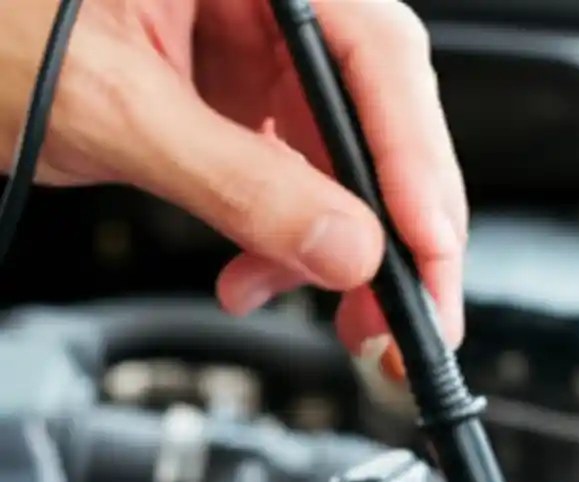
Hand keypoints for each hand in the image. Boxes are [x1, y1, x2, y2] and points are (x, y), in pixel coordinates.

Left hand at [0, 0, 467, 367]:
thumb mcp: (113, 107)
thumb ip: (238, 180)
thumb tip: (347, 248)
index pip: (376, 53)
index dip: (415, 157)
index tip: (427, 247)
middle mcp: (272, 1)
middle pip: (379, 111)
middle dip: (397, 223)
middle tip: (414, 309)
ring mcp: (255, 47)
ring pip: (345, 155)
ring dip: (347, 247)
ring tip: (341, 315)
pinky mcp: (236, 98)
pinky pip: (295, 173)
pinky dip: (291, 237)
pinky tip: (265, 274)